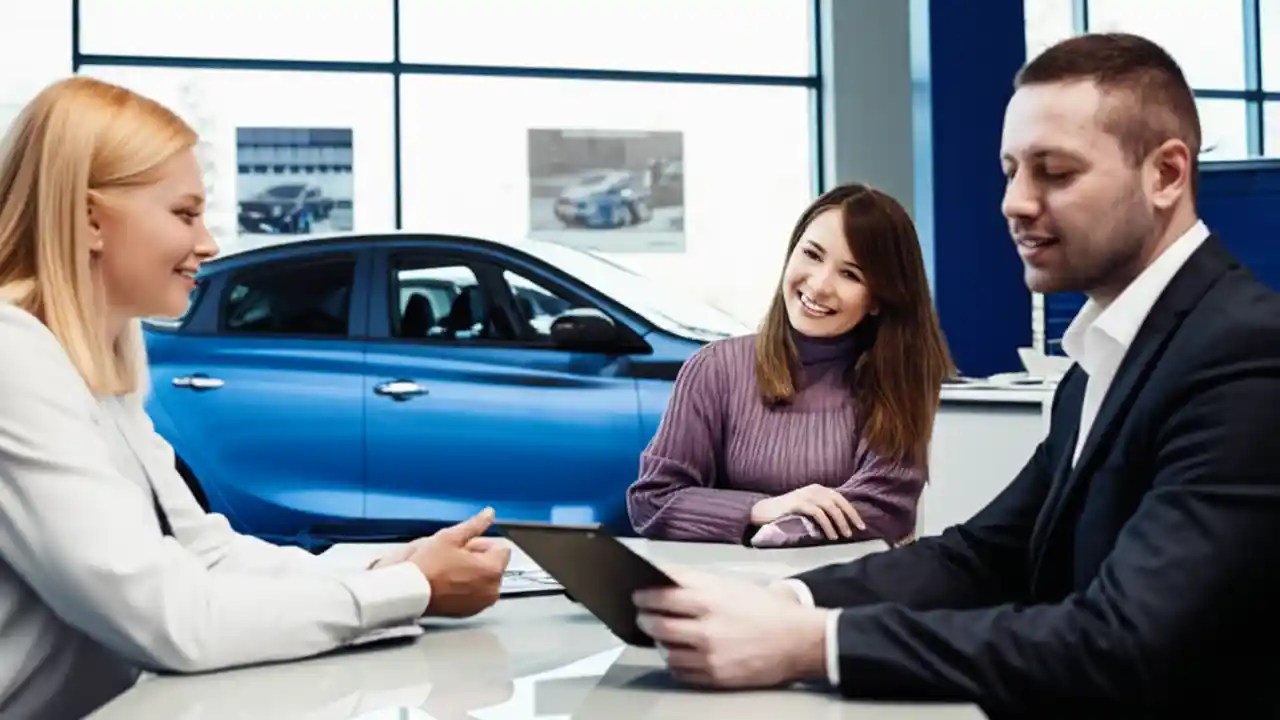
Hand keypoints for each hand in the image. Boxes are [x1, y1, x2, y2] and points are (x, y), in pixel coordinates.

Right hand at [405, 508, 511, 617]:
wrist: (410, 593)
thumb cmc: (428, 567)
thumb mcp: (451, 537)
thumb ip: (475, 524)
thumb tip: (489, 514)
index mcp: (492, 570)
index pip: (501, 549)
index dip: (482, 544)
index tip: (465, 546)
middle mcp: (492, 589)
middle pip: (494, 565)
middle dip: (479, 559)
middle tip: (454, 557)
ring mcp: (481, 603)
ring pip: (485, 579)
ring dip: (473, 573)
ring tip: (450, 570)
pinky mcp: (470, 612)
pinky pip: (476, 594)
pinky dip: (467, 588)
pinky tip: (449, 583)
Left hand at [632, 568, 828, 688]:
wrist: (799, 641)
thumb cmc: (767, 610)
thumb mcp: (732, 585)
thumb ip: (697, 583)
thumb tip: (667, 579)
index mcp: (710, 598)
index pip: (662, 594)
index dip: (644, 594)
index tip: (637, 594)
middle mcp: (706, 626)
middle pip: (657, 624)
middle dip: (645, 619)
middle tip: (643, 615)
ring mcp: (709, 654)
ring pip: (666, 650)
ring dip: (660, 642)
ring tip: (662, 636)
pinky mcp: (715, 676)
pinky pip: (681, 672)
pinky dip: (675, 662)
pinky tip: (679, 654)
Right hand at [749, 485, 864, 539]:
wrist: (765, 511)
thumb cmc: (787, 513)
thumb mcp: (807, 508)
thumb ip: (821, 510)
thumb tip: (841, 522)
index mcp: (818, 489)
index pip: (840, 498)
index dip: (852, 511)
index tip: (861, 525)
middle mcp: (813, 489)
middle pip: (838, 501)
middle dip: (850, 516)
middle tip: (858, 530)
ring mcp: (805, 495)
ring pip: (830, 507)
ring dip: (840, 522)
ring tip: (844, 535)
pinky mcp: (797, 504)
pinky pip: (817, 513)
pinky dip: (827, 525)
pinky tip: (831, 535)